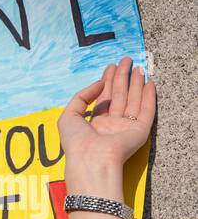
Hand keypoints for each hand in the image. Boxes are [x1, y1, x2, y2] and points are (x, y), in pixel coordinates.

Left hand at [58, 57, 154, 200]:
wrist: (92, 159)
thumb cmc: (77, 141)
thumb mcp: (68, 115)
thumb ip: (81, 97)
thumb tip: (99, 83)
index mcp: (94, 124)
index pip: (103, 99)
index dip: (107, 82)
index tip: (110, 67)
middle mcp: (111, 125)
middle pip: (119, 96)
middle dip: (121, 78)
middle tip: (125, 60)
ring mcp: (126, 128)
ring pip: (133, 101)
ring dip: (136, 83)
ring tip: (136, 67)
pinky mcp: (140, 131)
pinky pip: (146, 111)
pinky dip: (148, 97)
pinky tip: (149, 83)